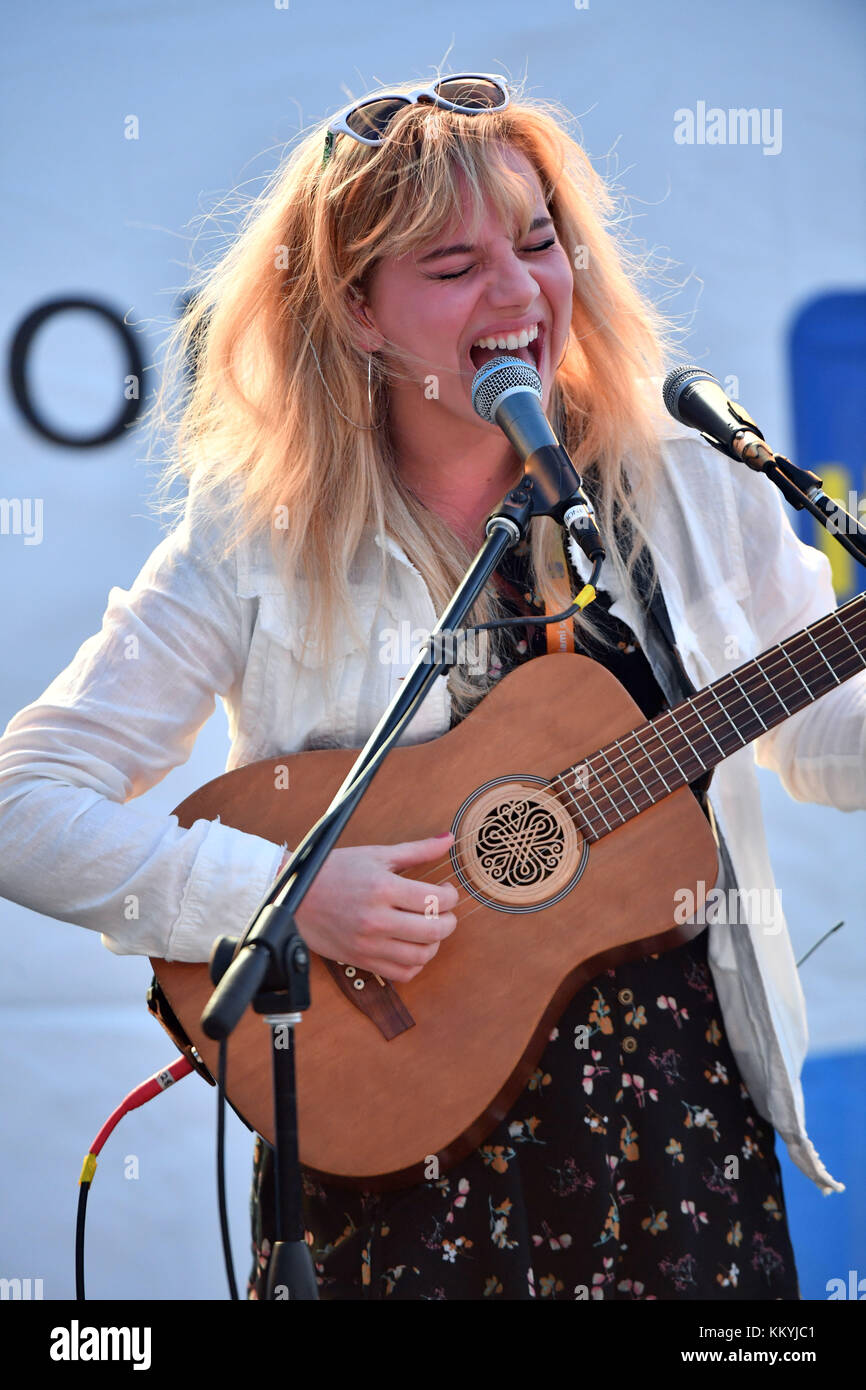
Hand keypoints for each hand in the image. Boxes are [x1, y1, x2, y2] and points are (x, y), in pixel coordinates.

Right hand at [276, 835, 458, 983]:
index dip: (451, 896)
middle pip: (434, 930)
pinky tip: (412, 946)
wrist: (295, 895)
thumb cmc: (335, 871)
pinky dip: (415, 963)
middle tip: (444, 911)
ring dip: (434, 943)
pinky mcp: (361, 960)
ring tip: (429, 928)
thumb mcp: (376, 854)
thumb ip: (417, 850)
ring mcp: (368, 943)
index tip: (446, 891)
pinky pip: (402, 974)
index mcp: (383, 888)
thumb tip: (449, 840)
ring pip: (422, 955)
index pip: (435, 900)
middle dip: (449, 920)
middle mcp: (377, 919)